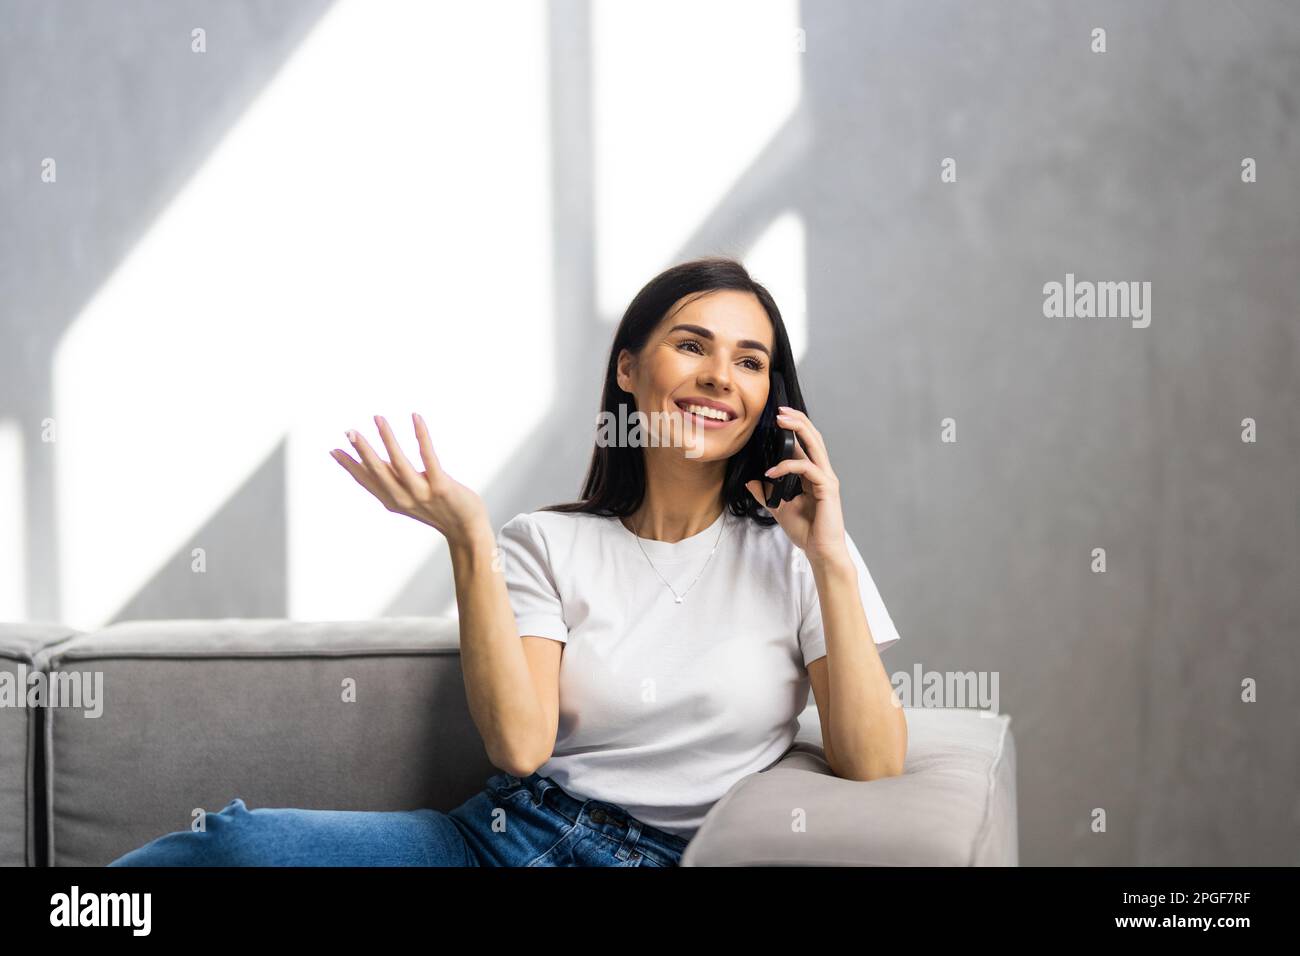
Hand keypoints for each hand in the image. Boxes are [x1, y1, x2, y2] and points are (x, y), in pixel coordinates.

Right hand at [331, 413, 489, 546]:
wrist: (467, 530)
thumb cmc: (438, 509)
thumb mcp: (409, 497)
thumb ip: (392, 480)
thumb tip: (372, 461)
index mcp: (392, 501)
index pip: (366, 480)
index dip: (349, 466)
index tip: (333, 450)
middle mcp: (403, 498)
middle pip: (378, 471)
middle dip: (363, 450)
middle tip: (349, 431)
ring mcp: (421, 493)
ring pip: (399, 462)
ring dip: (387, 438)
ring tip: (378, 418)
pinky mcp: (441, 486)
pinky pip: (429, 457)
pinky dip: (421, 436)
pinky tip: (415, 417)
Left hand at [744, 405, 848, 564]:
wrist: (820, 551)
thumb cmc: (806, 531)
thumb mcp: (779, 509)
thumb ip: (767, 494)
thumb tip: (751, 482)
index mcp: (813, 475)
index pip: (805, 444)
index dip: (793, 429)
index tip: (777, 418)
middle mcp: (822, 473)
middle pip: (813, 437)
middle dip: (798, 420)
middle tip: (780, 410)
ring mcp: (827, 479)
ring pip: (814, 445)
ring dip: (798, 429)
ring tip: (781, 421)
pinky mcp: (827, 488)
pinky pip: (806, 468)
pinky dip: (787, 466)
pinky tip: (771, 472)